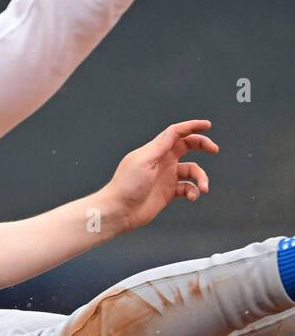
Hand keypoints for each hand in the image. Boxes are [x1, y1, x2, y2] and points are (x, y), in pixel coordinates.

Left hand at [98, 119, 218, 231]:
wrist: (120, 211)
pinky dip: (194, 191)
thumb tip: (175, 131)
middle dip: (203, 145)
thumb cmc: (126, 185)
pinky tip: (191, 197)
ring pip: (192, 171)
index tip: (207, 124)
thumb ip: (160, 146)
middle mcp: (162, 161)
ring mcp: (166, 176)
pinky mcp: (169, 192)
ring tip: (203, 188)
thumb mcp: (144, 161)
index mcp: (154, 151)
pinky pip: (188, 188)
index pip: (175, 133)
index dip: (191, 126)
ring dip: (202, 178)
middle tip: (214, 150)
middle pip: (187, 146)